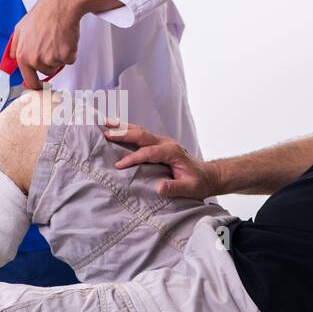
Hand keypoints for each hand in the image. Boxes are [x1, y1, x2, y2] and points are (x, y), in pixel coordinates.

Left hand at [9, 0, 95, 88]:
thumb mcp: (20, 29)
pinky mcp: (65, 55)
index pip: (29, 79)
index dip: (35, 84)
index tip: (39, 86)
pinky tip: (65, 38)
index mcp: (22, 55)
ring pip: (58, 66)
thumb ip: (15, 46)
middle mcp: (35, 59)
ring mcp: (51, 58)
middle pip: (46, 72)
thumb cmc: (42, 14)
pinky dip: (70, 51)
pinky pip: (70, 60)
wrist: (60, 5)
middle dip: (50, 61)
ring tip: (57, 38)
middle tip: (50, 44)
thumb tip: (11, 58)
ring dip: (60, 55)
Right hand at [101, 119, 217, 198]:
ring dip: (123, 127)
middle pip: (141, 134)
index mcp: (172, 152)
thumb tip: (159, 188)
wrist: (207, 175)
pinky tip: (116, 129)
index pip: (148, 152)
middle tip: (105, 134)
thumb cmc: (198, 183)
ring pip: (140, 131)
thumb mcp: (190, 189)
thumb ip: (175, 188)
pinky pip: (141, 134)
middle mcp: (166, 143)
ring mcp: (162, 141)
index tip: (119, 165)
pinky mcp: (158, 143)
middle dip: (123, 133)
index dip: (133, 158)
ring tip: (105, 123)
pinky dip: (127, 131)